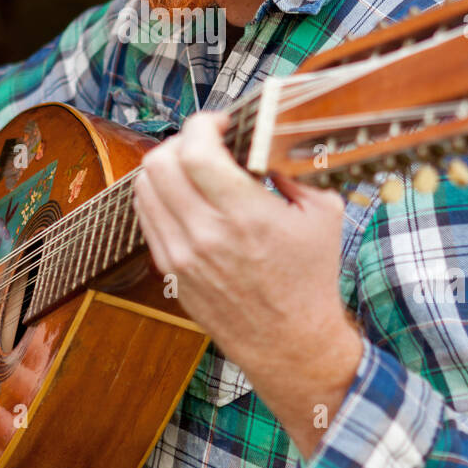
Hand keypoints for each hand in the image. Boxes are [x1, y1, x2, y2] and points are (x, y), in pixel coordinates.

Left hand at [133, 111, 362, 454]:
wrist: (290, 343)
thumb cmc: (310, 278)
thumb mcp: (323, 213)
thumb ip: (294, 169)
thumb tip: (266, 138)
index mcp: (246, 216)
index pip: (196, 150)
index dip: (204, 124)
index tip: (222, 124)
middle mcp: (206, 235)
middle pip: (160, 162)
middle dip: (182, 140)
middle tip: (207, 143)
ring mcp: (181, 255)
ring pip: (144, 185)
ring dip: (167, 165)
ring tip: (194, 167)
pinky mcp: (170, 270)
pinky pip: (146, 215)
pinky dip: (160, 194)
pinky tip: (186, 195)